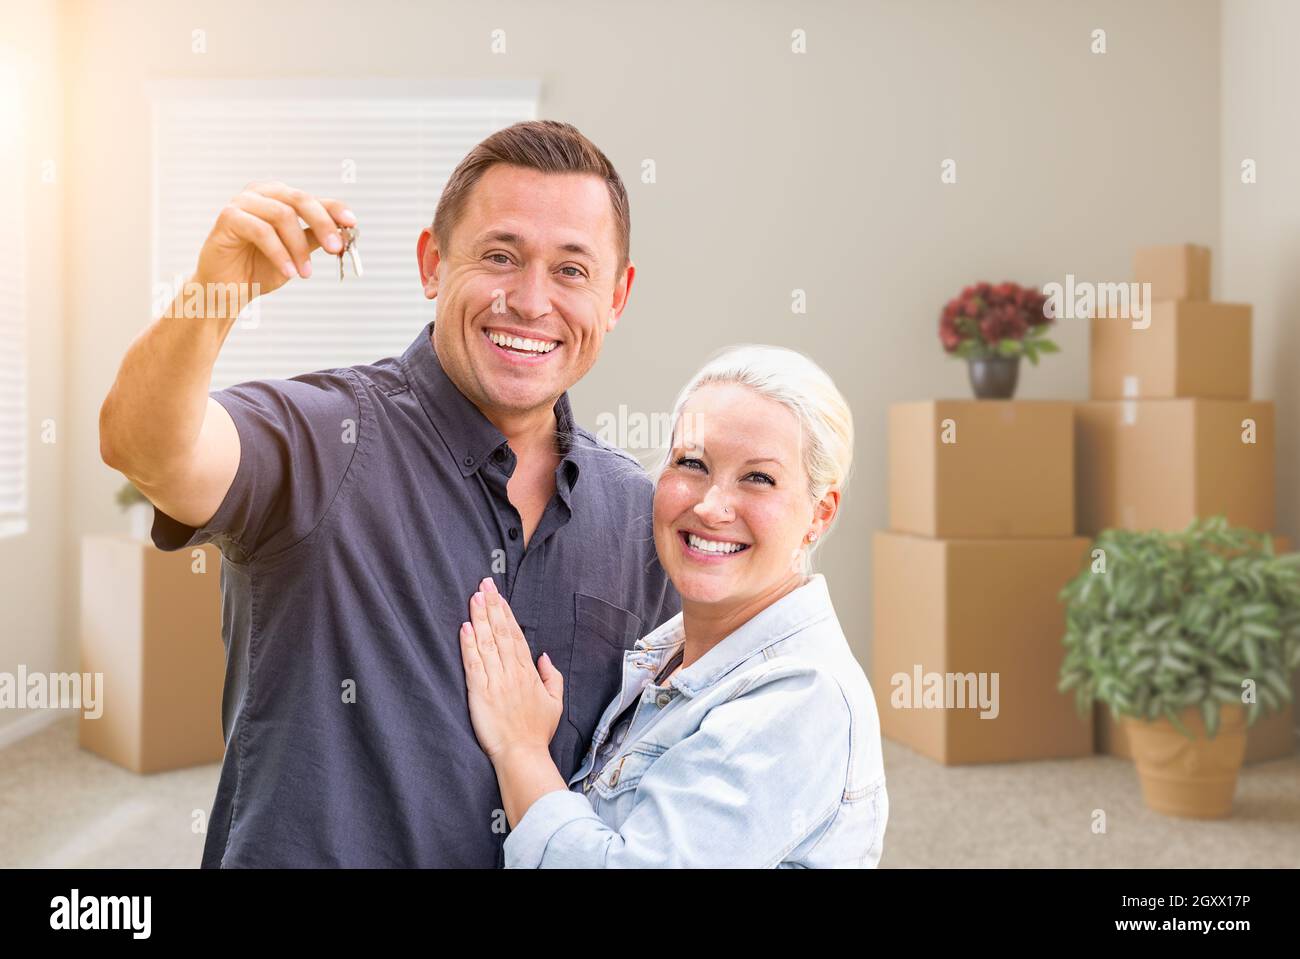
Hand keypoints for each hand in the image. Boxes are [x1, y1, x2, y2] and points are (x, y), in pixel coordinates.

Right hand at [194, 180, 356, 298]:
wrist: (228, 289)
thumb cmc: (260, 269)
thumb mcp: (297, 253)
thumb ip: (316, 239)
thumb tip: (344, 234)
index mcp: (280, 197)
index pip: (313, 198)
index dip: (334, 209)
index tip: (352, 224)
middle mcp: (262, 193)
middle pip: (300, 200)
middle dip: (322, 224)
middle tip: (335, 249)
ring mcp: (243, 202)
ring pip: (282, 215)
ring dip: (299, 247)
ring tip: (305, 273)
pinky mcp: (228, 217)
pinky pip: (261, 231)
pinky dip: (280, 253)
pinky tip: (290, 272)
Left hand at [459, 577, 564, 761]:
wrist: (522, 755)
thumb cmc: (537, 732)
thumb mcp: (555, 703)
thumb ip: (552, 677)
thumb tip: (544, 656)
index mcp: (529, 672)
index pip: (515, 635)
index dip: (506, 613)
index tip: (498, 595)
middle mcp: (512, 672)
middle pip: (501, 632)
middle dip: (492, 606)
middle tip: (484, 584)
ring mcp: (496, 681)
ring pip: (487, 642)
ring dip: (480, 618)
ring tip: (474, 597)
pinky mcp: (480, 692)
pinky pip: (474, 663)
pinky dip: (469, 644)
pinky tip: (465, 627)